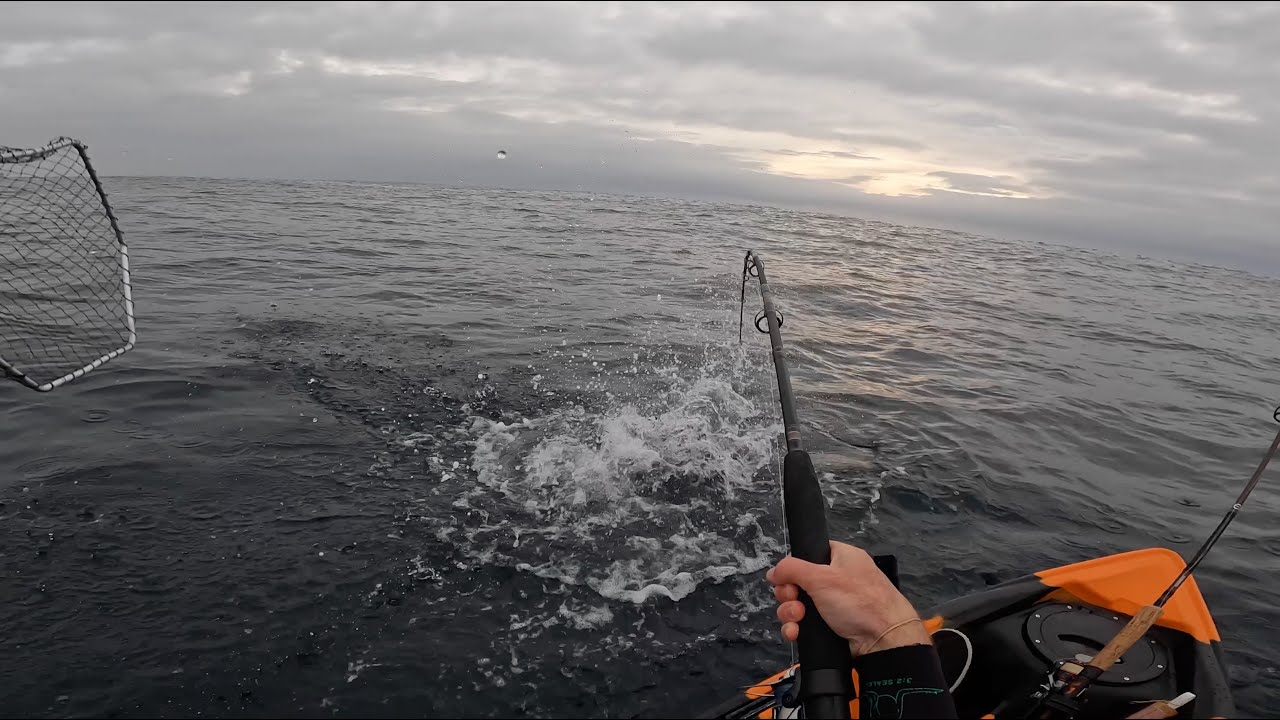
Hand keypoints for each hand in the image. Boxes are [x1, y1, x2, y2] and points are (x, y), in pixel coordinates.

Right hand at [767, 541, 929, 655]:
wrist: (884, 641)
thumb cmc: (859, 601)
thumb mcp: (821, 577)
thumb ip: (792, 569)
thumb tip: (773, 572)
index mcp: (841, 558)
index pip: (809, 554)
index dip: (794, 566)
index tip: (786, 578)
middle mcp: (837, 579)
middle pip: (798, 582)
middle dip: (789, 594)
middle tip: (794, 601)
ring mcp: (834, 604)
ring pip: (799, 604)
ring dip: (791, 613)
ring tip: (798, 619)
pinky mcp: (832, 625)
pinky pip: (806, 623)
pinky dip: (797, 628)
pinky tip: (796, 633)